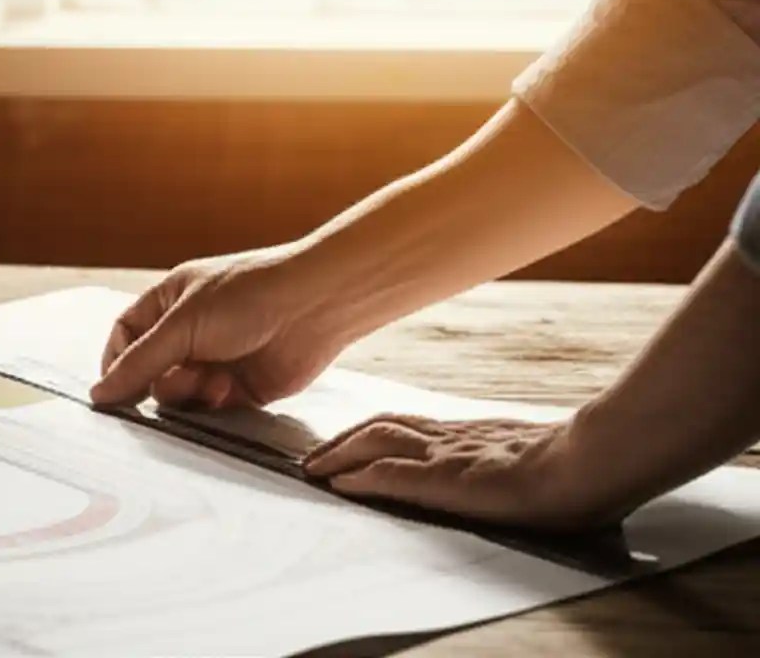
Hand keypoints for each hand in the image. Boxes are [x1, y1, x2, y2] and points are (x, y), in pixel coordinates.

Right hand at [89, 245, 346, 407]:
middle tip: (173, 382)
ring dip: (188, 391)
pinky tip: (230, 387)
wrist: (314, 308)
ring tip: (211, 378)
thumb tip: (98, 394)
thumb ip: (139, 363)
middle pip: (149, 372)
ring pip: (177, 396)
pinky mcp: (239, 390)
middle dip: (158, 381)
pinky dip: (213, 404)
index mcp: (170, 303)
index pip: (126, 336)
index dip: (117, 362)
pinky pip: (209, 411)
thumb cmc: (248, 296)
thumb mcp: (182, 324)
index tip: (114, 389)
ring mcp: (214, 361)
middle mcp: (189, 333)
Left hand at [303, 413, 607, 530]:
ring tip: (313, 468)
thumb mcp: (535, 451)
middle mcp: (452, 437)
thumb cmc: (582, 462)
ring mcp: (447, 455)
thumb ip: (514, 453)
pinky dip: (359, 477)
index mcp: (472, 432)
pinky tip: (338, 485)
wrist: (596, 460)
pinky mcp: (446, 479)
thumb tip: (518, 465)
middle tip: (315, 456)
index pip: (409, 424)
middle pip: (381, 426)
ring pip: (375, 442)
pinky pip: (389, 475)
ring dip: (339, 454)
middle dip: (342, 439)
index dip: (372, 432)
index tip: (349, 442)